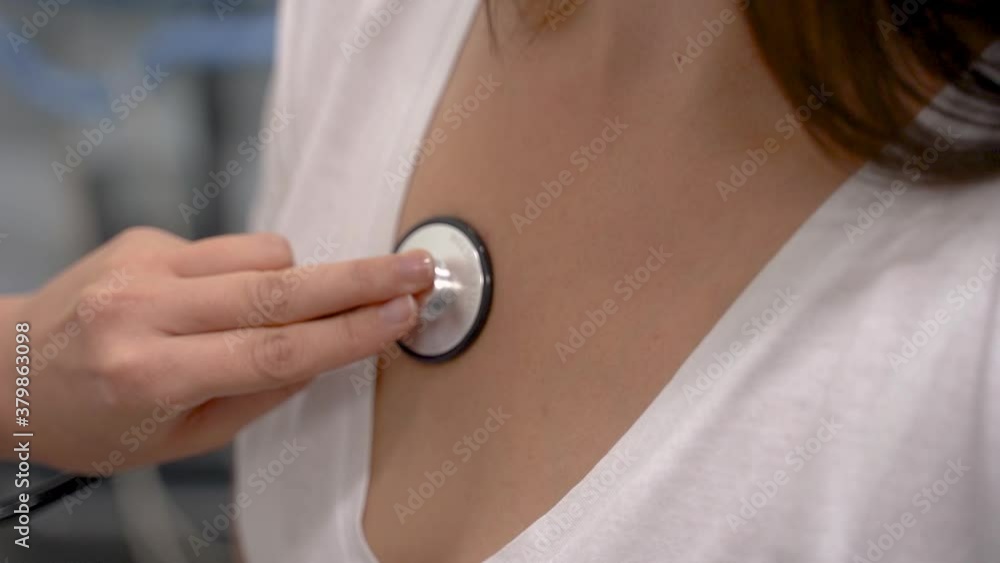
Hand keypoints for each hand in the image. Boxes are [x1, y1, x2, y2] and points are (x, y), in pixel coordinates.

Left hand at [7, 227, 432, 473]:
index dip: (350, 334)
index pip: (275, 350)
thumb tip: (327, 351)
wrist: (6, 369)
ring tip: (287, 313)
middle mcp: (142, 311)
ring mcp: (142, 265)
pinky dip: (253, 273)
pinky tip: (221, 301)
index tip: (402, 316)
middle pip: (279, 289)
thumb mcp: (178, 439)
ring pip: (265, 254)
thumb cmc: (94, 420)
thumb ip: (258, 394)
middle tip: (417, 269)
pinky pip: (233, 247)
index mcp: (150, 375)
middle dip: (361, 279)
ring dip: (301, 281)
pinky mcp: (146, 238)